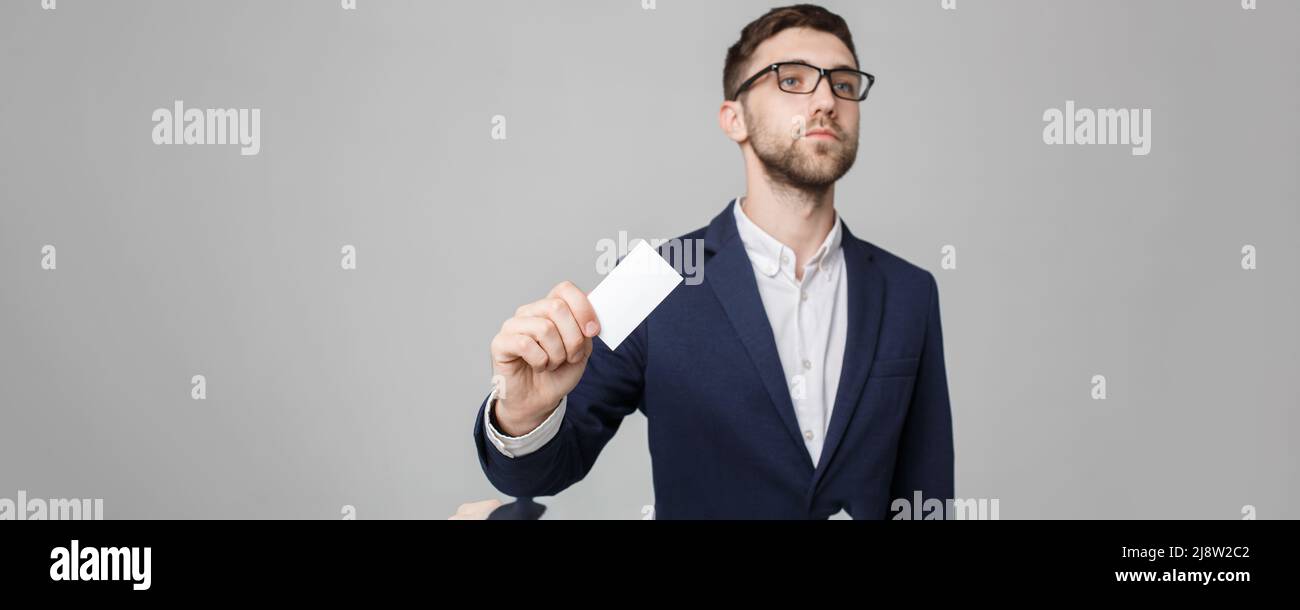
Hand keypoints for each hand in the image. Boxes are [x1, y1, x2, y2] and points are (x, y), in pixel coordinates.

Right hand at [488, 281, 599, 435]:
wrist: (540, 400)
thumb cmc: (558, 373)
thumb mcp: (582, 350)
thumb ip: (585, 328)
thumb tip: (591, 309)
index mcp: (549, 308)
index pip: (565, 289)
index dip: (583, 308)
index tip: (592, 331)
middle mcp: (530, 312)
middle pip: (557, 308)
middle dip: (573, 338)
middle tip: (571, 357)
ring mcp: (513, 326)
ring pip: (544, 328)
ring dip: (556, 354)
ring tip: (552, 363)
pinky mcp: (500, 343)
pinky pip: (526, 344)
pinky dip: (540, 361)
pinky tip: (538, 366)